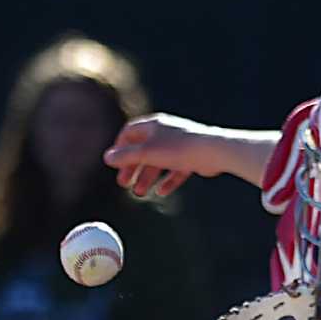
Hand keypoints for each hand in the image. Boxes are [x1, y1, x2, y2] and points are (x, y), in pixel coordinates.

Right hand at [102, 113, 224, 198]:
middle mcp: (165, 133)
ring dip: (147, 177)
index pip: (129, 133)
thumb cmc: (179, 148)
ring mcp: (179, 145)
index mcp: (153, 126)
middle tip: (123, 183)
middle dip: (132, 168)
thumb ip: (126, 156)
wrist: (213, 151)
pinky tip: (162, 192)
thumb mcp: (147, 153)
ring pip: (158, 162)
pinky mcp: (192, 157)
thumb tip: (107, 157)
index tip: (115, 163)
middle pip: (143, 150)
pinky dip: (167, 180)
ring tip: (140, 193)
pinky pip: (175, 170)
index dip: (120, 148)